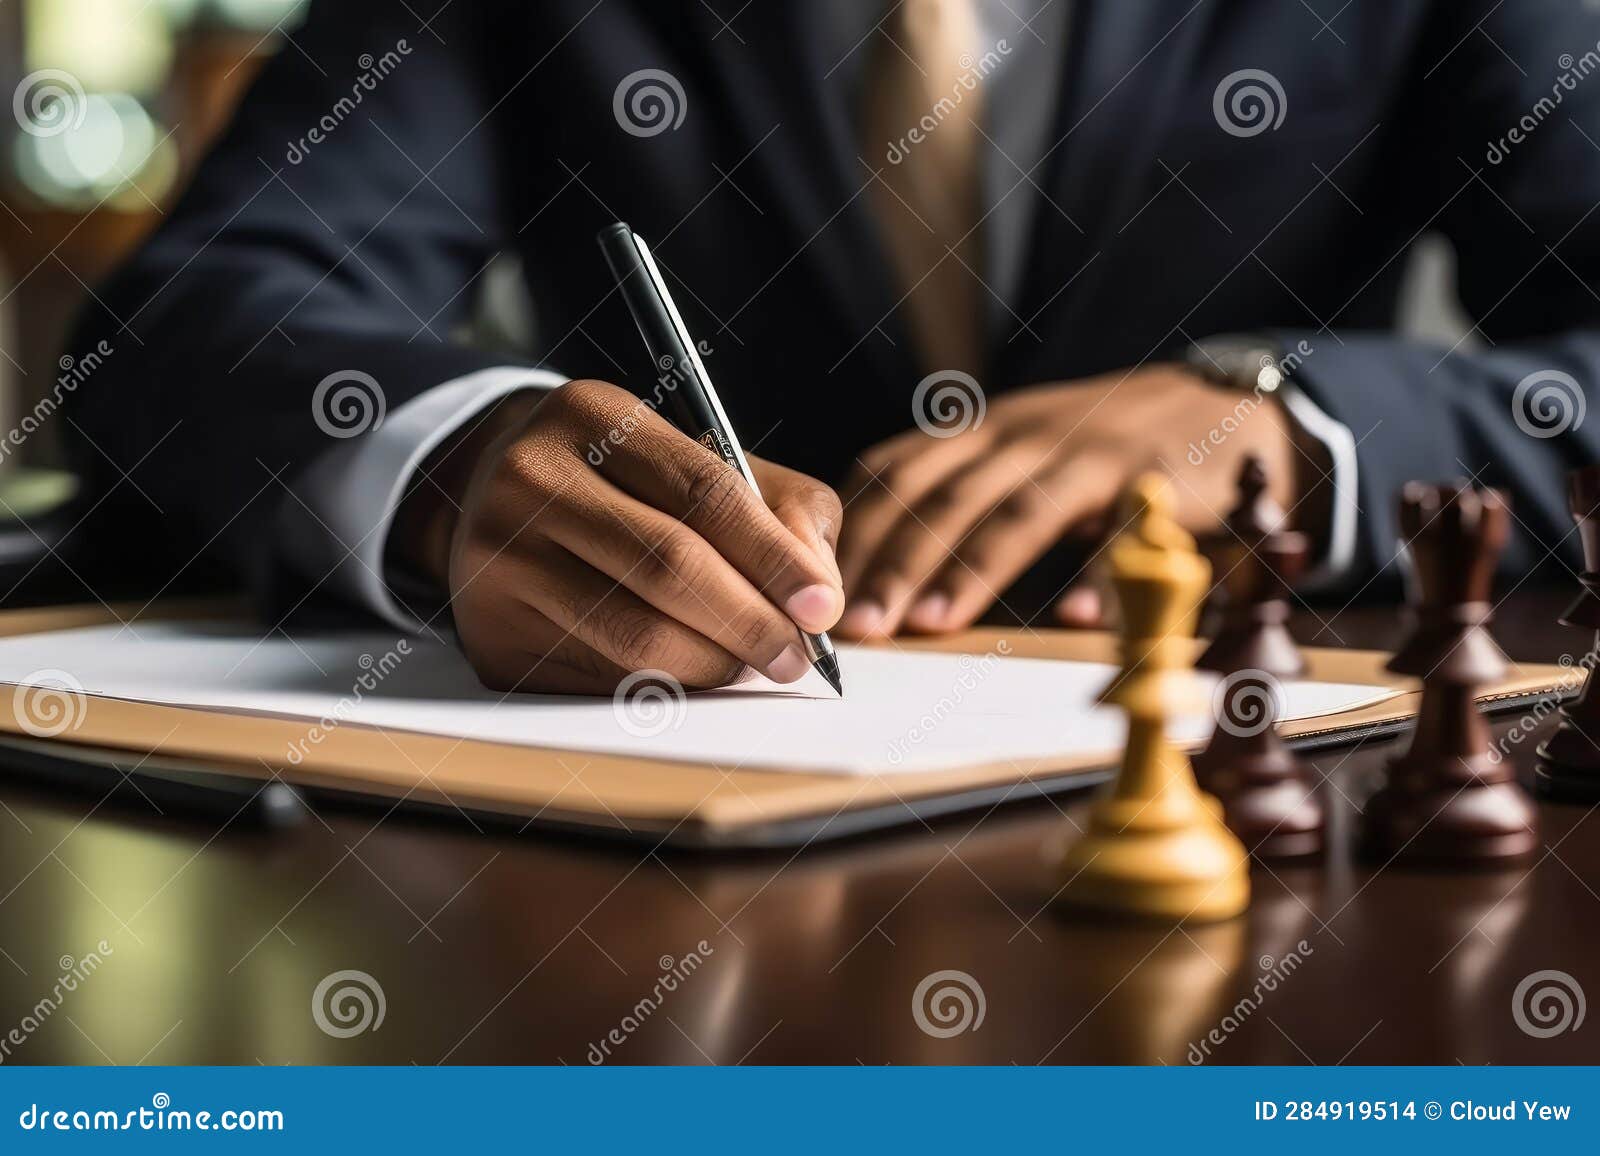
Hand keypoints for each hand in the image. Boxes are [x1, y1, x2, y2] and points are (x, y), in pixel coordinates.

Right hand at [393, 379, 843, 692]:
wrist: (495, 497)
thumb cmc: (627, 482)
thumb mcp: (703, 458)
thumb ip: (783, 508)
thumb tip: (820, 594)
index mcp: (591, 416)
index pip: (702, 493)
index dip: (773, 557)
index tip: (820, 606)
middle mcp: (530, 480)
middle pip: (669, 567)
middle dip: (752, 622)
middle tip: (797, 656)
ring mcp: (500, 562)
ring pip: (637, 635)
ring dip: (715, 663)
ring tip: (751, 662)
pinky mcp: (493, 636)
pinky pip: (603, 678)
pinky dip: (666, 685)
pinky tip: (690, 672)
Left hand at [833, 365, 1302, 638]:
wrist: (1218, 403)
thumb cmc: (1097, 447)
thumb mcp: (1015, 452)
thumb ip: (955, 493)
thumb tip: (874, 565)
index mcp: (979, 432)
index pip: (894, 472)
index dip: (854, 531)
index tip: (815, 587)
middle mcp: (1023, 436)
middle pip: (942, 498)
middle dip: (893, 563)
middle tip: (857, 626)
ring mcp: (1088, 455)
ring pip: (1015, 513)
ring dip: (968, 570)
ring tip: (931, 624)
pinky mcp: (1155, 480)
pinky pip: (1122, 533)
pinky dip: (1099, 575)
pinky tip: (1074, 617)